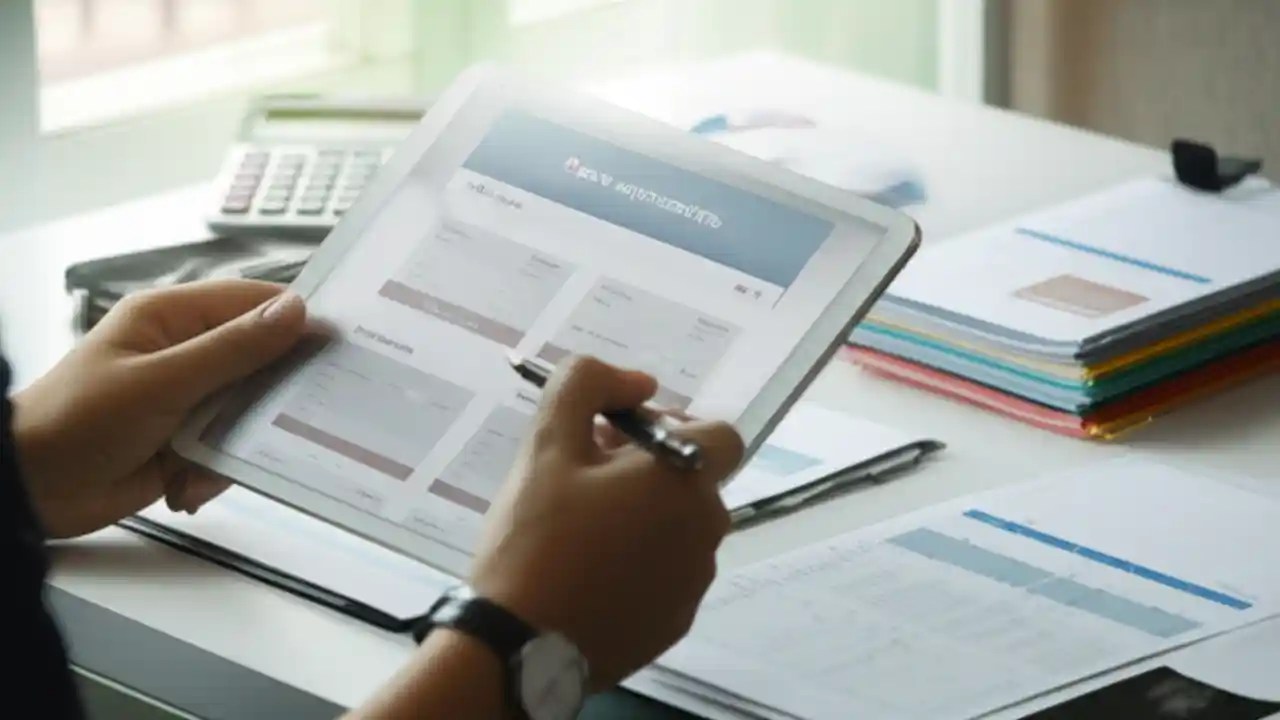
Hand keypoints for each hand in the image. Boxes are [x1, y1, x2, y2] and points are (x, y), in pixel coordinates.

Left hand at [12, 279, 306, 537]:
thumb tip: (295, 312)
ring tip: (196, 464)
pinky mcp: (184, 441)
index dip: (296, 321)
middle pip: (258, 362)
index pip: (251, 304)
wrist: (28, 491)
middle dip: (266, 399)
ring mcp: (185, 398)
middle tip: (286, 420)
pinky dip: (212, 472)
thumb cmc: (75, 422)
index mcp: (171, 318)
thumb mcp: (161, 383)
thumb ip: (232, 350)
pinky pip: (229, 450)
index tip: (338, 344)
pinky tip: (182, 485)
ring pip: (248, 413)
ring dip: (233, 444)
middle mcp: (182, 353)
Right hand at [469, 355, 743, 689]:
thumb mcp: (546, 442)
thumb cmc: (535, 538)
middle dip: (648, 467)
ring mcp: (694, 582)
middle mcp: (706, 530)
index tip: (620, 437)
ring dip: (645, 516)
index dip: (673, 423)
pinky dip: (640, 562)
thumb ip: (589, 384)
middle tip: (584, 479)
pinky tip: (588, 572)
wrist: (517, 645)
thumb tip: (638, 381)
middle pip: (694, 479)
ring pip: (680, 527)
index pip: (720, 433)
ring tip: (581, 530)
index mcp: (684, 481)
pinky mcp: (675, 621)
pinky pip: (668, 573)